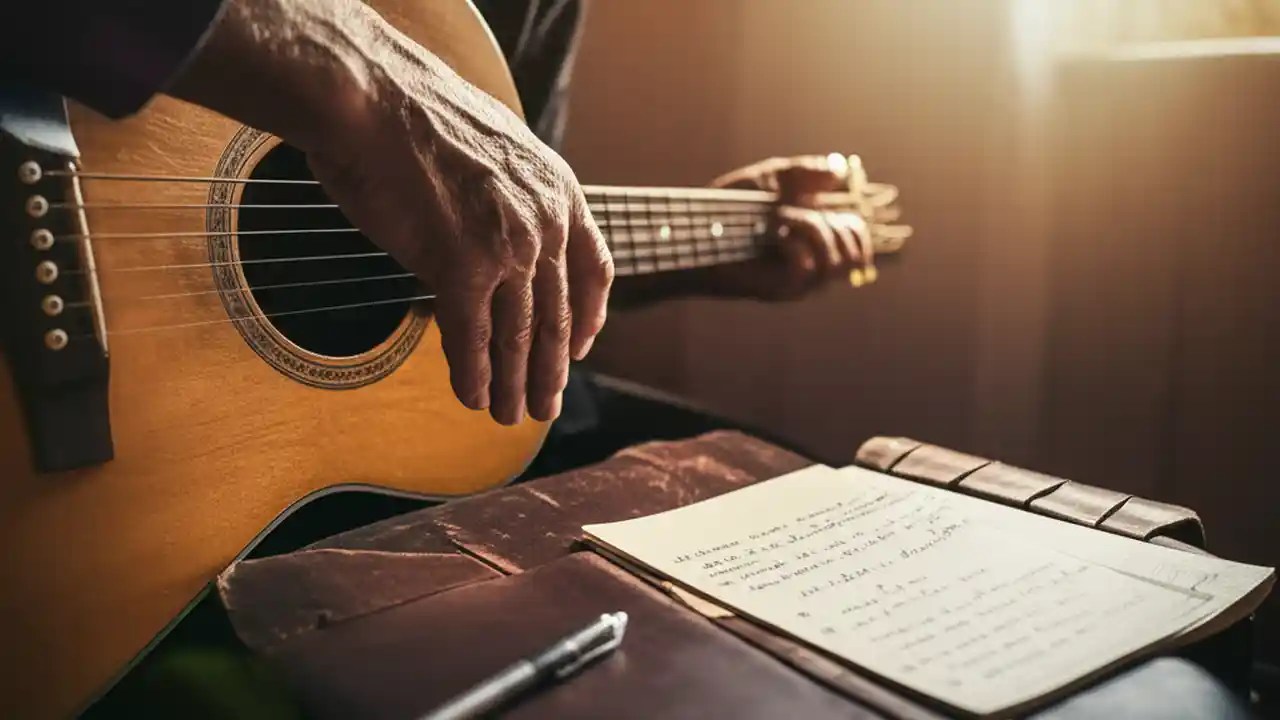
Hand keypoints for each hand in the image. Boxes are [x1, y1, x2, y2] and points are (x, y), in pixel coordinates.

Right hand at [172, 0, 612, 424]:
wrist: (371, 96)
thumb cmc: (414, 115)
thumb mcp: (494, 148)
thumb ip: (510, 196)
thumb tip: (494, 230)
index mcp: (560, 190)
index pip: (595, 269)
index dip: (589, 318)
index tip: (583, 348)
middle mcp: (545, 222)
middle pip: (557, 316)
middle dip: (553, 370)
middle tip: (546, 406)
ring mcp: (508, 247)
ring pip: (520, 336)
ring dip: (516, 385)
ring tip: (512, 418)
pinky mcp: (461, 267)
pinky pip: (473, 339)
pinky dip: (473, 376)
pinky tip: (472, 400)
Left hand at [707, 155, 872, 300]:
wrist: (699, 228)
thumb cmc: (730, 207)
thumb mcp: (772, 178)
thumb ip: (806, 172)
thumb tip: (841, 170)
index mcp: (814, 245)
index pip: (859, 249)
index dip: (857, 230)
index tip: (834, 209)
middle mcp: (810, 266)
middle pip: (855, 259)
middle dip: (835, 228)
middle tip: (800, 214)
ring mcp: (797, 282)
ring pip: (836, 264)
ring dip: (814, 230)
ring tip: (782, 219)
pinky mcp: (781, 290)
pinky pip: (809, 268)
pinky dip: (796, 245)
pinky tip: (775, 237)